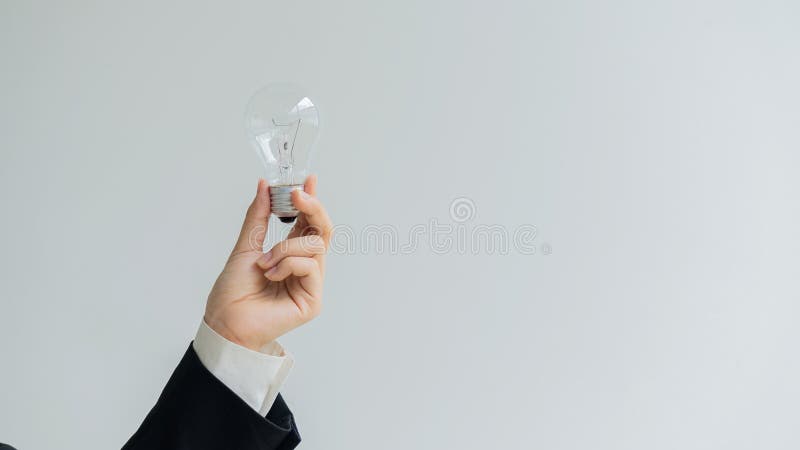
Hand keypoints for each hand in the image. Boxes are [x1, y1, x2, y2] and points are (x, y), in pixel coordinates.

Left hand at [204, 175, 331, 350]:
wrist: (225, 322)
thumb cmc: (233, 292)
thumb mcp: (245, 245)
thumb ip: (258, 217)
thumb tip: (264, 186)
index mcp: (290, 254)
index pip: (308, 223)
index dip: (311, 200)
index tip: (308, 179)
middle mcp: (304, 267)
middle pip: (323, 231)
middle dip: (312, 208)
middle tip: (296, 195)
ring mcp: (310, 283)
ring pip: (314, 246)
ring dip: (285, 248)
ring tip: (264, 263)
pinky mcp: (313, 299)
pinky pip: (310, 266)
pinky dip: (287, 264)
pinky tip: (270, 275)